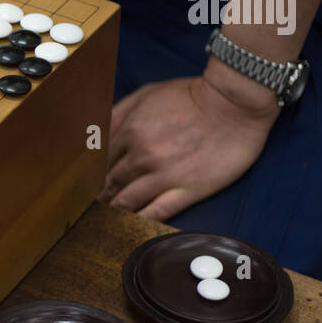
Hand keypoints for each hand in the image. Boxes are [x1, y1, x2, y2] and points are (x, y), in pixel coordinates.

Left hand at [102, 74, 276, 219]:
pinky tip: (130, 227)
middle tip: (90, 207)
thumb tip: (97, 135)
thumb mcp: (146, 94)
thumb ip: (118, 114)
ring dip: (113, 211)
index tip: (87, 185)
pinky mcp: (188, 189)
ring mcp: (165, 174)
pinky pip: (157, 212)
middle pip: (110, 183)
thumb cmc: (192, 96)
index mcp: (130, 131)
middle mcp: (143, 155)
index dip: (92, 175)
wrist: (234, 103)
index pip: (100, 162)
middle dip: (99, 196)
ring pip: (127, 201)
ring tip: (104, 220)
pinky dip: (139, 221)